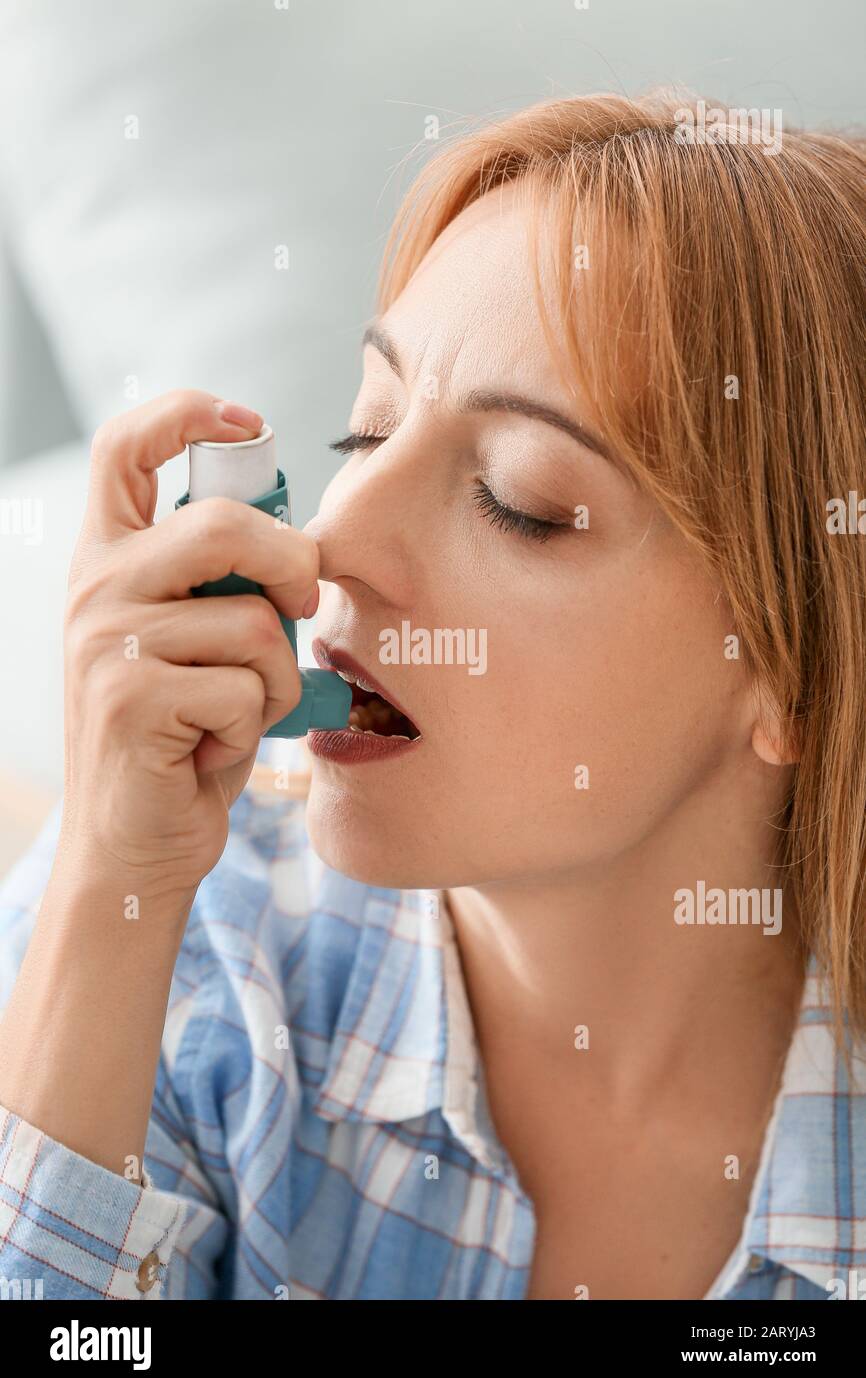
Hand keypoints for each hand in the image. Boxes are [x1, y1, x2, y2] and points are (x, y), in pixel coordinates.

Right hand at [60, 389, 317, 893]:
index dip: (186, 414)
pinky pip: (246, 689)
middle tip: (307, 607)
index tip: (246, 422)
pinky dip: (254, 726)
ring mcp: (104, 641)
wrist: (136, 841)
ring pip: (253, 623)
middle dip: (294, 566)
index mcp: (108, 559)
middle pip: (224, 525)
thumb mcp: (199, 645)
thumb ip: (225, 585)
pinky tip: (212, 750)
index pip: (124, 448)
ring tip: (239, 714)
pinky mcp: (128, 699)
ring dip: (277, 680)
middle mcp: (95, 588)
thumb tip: (302, 547)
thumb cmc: (185, 737)